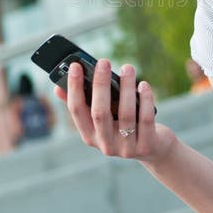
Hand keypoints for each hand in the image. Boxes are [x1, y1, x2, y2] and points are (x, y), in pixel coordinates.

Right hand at [55, 59, 175, 162]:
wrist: (154, 150)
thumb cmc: (124, 126)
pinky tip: (144, 85)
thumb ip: (84, 105)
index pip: (76, 111)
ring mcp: (126, 148)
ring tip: (127, 68)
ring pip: (125, 114)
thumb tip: (57, 87)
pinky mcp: (146, 147)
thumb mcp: (104, 119)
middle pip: (100, 113)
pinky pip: (146, 120)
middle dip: (100, 85)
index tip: (75, 66)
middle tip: (103, 61)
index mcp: (89, 136)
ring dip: (126, 88)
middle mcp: (105, 145)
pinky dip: (145, 100)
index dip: (74, 88)